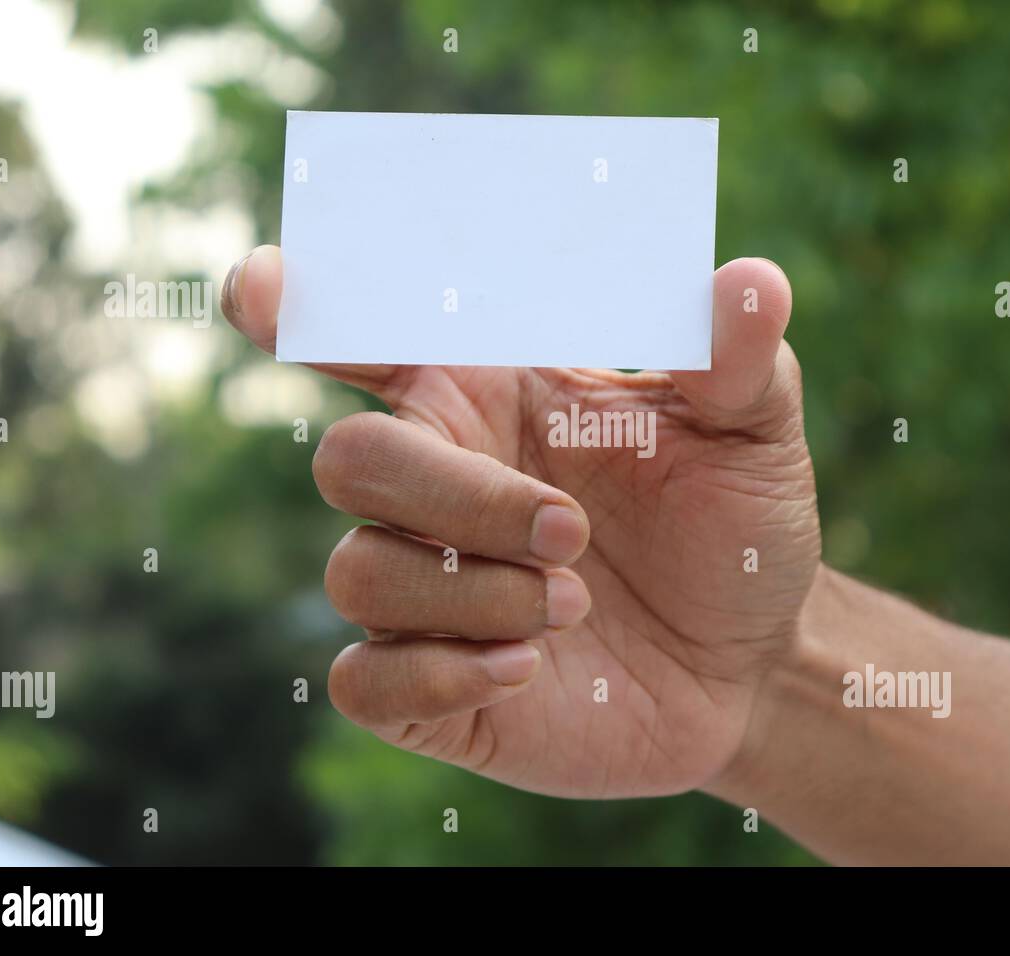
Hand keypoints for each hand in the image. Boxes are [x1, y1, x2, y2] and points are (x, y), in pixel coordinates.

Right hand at [222, 246, 820, 797]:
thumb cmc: (733, 528)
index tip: (255, 285)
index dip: (297, 309)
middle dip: (459, 498)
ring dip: (475, 592)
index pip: (365, 339)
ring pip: (358, 572)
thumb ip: (738, 359)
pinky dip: (438, 673)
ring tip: (577, 603)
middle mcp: (437, 485)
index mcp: (487, 397)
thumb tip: (751, 282)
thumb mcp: (754, 433)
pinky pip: (363, 680)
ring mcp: (424, 591)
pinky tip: (527, 668)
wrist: (749, 661)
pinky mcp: (427, 688)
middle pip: (348, 462)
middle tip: (572, 532)